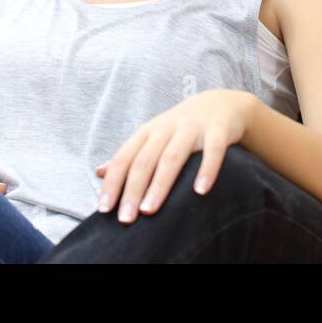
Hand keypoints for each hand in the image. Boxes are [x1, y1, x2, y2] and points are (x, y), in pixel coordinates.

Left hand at [94, 89, 255, 223]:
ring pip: (172, 157)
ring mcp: (192, 128)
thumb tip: (99, 173)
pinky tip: (201, 191)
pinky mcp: (218, 130)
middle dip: (133, 190)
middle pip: (145, 160)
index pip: (124, 158)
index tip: (103, 210)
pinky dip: (206, 170)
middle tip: (125, 219)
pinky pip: (212, 151)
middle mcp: (167, 128)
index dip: (113, 183)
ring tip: (150, 210)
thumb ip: (130, 155)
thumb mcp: (153, 136)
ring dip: (160, 184)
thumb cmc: (182, 127)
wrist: (222, 103)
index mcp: (148, 132)